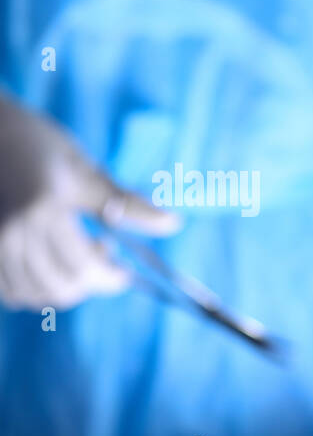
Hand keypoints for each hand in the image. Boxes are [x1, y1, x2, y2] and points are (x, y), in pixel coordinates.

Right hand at [0, 94, 179, 310]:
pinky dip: (33, 286)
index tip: (123, 272)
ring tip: (74, 253)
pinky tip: (47, 262)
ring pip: (33, 293)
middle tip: (102, 256)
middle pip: (60, 288)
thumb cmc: (37, 142)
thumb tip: (173, 223)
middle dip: (90, 283)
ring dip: (62, 285)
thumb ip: (127, 203)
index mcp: (44, 209)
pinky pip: (10, 289)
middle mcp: (12, 230)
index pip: (85, 269)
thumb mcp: (85, 170)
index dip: (110, 278)